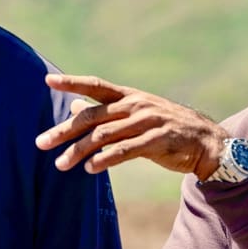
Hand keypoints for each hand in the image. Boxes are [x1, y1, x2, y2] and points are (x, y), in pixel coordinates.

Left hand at [35, 74, 227, 179]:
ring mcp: (147, 122)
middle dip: (64, 130)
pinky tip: (90, 168)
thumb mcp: (135, 114)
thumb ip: (105, 112)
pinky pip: (125, 150)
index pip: (96, 85)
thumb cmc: (166, 128)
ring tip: (61, 164)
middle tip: (41, 143)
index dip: (72, 82)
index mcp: (129, 96)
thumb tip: (74, 105)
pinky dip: (105, 159)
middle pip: (93, 116)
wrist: (206, 141)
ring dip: (79, 150)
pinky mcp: (157, 141)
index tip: (47, 80)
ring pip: (105, 135)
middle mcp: (136, 105)